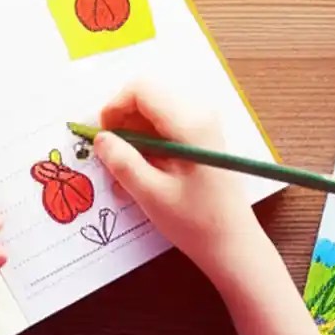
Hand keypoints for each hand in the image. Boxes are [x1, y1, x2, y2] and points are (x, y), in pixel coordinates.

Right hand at [93, 79, 260, 280]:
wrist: (233, 245)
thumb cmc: (196, 222)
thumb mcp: (150, 193)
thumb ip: (122, 161)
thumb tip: (100, 138)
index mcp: (190, 123)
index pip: (141, 89)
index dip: (113, 107)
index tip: (101, 135)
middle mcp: (199, 115)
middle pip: (146, 99)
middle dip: (121, 123)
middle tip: (108, 156)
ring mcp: (201, 127)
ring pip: (151, 115)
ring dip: (131, 138)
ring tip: (122, 174)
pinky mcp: (200, 140)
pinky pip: (163, 130)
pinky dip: (145, 147)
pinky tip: (139, 176)